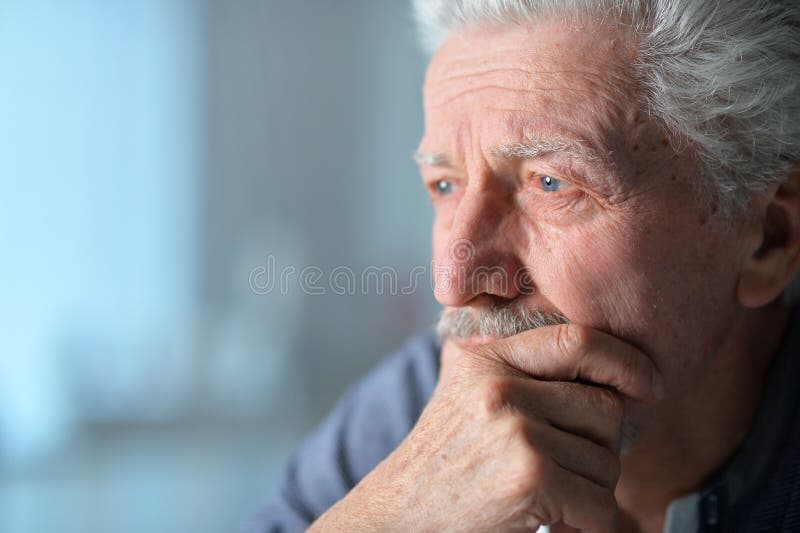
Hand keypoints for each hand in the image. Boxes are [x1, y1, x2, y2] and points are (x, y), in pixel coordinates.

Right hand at [311, 324, 662, 531]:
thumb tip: (613, 368)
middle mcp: (499, 383)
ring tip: (545, 493)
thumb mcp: (468, 391)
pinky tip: (554, 520)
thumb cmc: (444, 461)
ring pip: (607, 460)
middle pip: (604, 407)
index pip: (578, 340)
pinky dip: (590, 523)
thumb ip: (518, 366)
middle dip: (600, 446)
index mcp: (486, 356)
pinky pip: (600, 502)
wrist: (400, 514)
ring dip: (591, 489)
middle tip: (565, 468)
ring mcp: (514, 427)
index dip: (625, 361)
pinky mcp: (529, 474)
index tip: (649, 383)